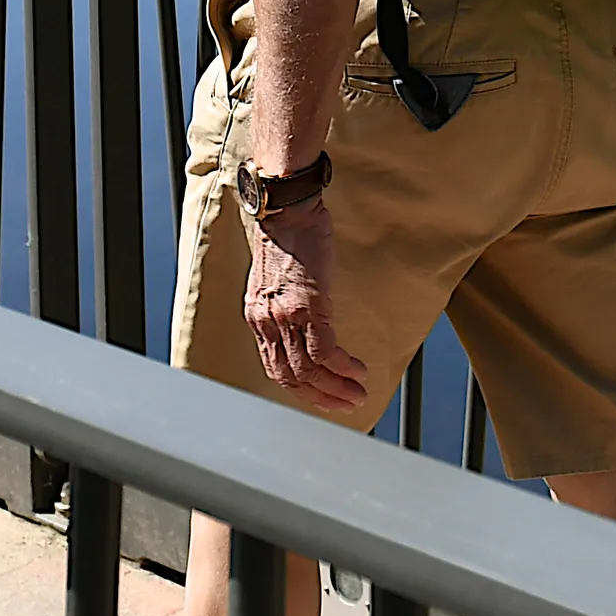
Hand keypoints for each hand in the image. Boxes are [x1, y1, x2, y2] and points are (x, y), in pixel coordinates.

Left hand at [241, 198, 364, 412]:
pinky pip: (325, 351)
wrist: (287, 209)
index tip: (322, 397)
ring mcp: (286, 317)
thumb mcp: (275, 280)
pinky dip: (343, 367)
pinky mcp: (308, 306)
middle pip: (290, 377)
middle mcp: (266, 323)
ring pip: (309, 370)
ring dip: (336, 388)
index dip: (300, 389)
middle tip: (345, 405)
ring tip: (358, 393)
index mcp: (258, 318)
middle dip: (320, 397)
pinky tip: (358, 369)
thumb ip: (284, 306)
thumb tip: (303, 326)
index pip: (276, 367)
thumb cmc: (287, 237)